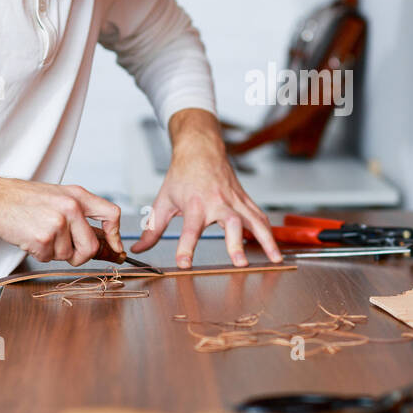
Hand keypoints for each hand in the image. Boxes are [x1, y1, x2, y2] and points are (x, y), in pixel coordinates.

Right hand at [0, 175, 122, 265]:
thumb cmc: (24, 198)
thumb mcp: (58, 195)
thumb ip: (79, 212)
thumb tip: (100, 239)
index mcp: (78, 196)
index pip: (111, 214)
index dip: (115, 235)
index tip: (115, 247)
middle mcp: (71, 208)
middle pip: (91, 247)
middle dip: (81, 256)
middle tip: (67, 252)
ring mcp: (57, 223)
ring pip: (68, 256)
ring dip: (54, 252)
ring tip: (40, 234)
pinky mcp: (43, 238)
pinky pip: (49, 258)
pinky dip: (40, 254)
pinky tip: (30, 238)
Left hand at [130, 110, 281, 268]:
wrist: (201, 149)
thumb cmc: (182, 175)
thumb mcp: (163, 200)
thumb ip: (152, 229)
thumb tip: (138, 249)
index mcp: (195, 203)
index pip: (190, 229)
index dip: (187, 247)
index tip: (185, 263)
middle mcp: (217, 202)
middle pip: (231, 223)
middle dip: (236, 243)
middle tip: (239, 262)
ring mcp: (235, 201)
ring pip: (254, 220)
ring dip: (266, 240)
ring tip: (275, 259)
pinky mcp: (245, 200)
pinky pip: (260, 217)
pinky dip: (269, 231)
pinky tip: (274, 247)